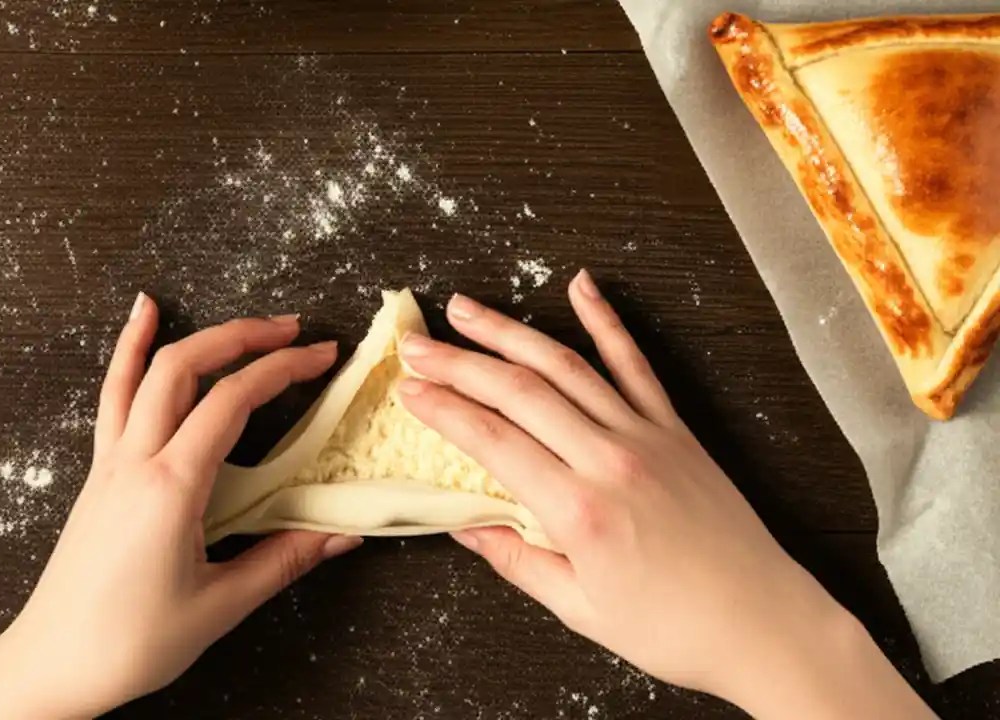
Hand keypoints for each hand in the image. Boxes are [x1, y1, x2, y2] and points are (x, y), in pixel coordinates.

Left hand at [0, 293, 361, 718]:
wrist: (51, 664)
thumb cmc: (128, 643)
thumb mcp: (219, 606)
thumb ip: (282, 561)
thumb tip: (341, 535)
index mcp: (169, 489)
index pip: (231, 402)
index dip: (282, 369)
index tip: (322, 357)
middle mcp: (134, 462)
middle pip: (184, 367)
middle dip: (243, 336)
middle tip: (293, 330)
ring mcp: (109, 464)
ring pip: (144, 373)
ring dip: (193, 335)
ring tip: (231, 315)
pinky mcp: (99, 475)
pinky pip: (113, 397)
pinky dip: (128, 353)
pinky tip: (139, 321)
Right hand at [396, 271, 932, 719]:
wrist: (762, 622)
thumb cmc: (672, 627)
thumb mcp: (580, 609)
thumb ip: (517, 560)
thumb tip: (466, 527)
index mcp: (578, 510)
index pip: (493, 442)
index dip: (444, 410)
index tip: (409, 390)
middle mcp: (609, 459)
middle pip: (519, 392)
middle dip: (459, 362)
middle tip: (416, 344)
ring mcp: (645, 436)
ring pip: (566, 367)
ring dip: (511, 333)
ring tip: (467, 310)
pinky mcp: (675, 429)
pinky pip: (636, 364)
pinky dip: (606, 322)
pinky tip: (581, 287)